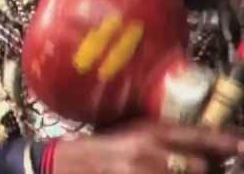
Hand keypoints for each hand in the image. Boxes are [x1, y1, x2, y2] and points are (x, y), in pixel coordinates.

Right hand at [52, 121, 242, 173]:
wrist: (73, 165)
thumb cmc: (105, 146)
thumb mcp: (135, 132)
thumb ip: (167, 137)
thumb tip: (206, 147)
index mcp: (150, 132)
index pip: (198, 136)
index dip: (225, 141)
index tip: (243, 144)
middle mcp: (150, 153)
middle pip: (199, 165)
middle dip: (202, 167)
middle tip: (201, 166)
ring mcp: (144, 172)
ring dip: (185, 173)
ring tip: (170, 168)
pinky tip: (161, 172)